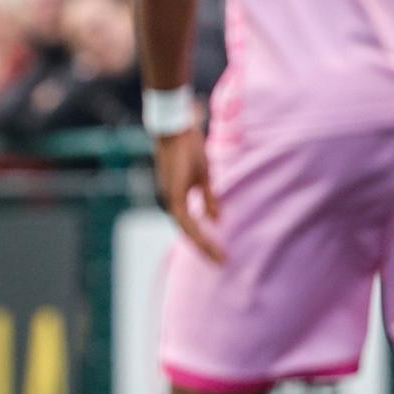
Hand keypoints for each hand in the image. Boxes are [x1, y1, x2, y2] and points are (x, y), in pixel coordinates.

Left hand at [155, 127, 224, 263]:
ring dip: (203, 245)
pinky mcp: (173, 194)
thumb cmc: (188, 148)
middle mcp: (172, 202)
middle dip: (205, 250)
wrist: (176, 129)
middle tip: (222, 263)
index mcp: (178, 198)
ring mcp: (171, 199)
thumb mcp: (203, 177)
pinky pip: (185, 220)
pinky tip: (208, 241)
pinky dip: (197, 232)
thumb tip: (216, 219)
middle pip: (188, 233)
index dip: (204, 241)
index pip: (191, 226)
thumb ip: (208, 199)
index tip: (220, 255)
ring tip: (219, 259)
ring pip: (186, 230)